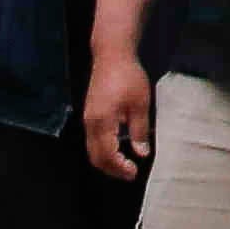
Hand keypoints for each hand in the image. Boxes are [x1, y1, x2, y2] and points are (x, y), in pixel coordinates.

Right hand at [83, 50, 151, 180]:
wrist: (111, 54)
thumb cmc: (128, 76)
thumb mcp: (140, 104)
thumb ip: (140, 130)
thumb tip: (142, 153)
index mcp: (102, 122)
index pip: (107, 155)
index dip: (119, 168)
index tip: (134, 172)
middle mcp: (90, 123)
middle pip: (95, 157)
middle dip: (111, 169)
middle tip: (129, 174)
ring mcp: (87, 119)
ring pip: (92, 150)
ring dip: (106, 161)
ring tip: (124, 165)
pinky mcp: (89, 114)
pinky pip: (92, 140)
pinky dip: (102, 150)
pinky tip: (117, 149)